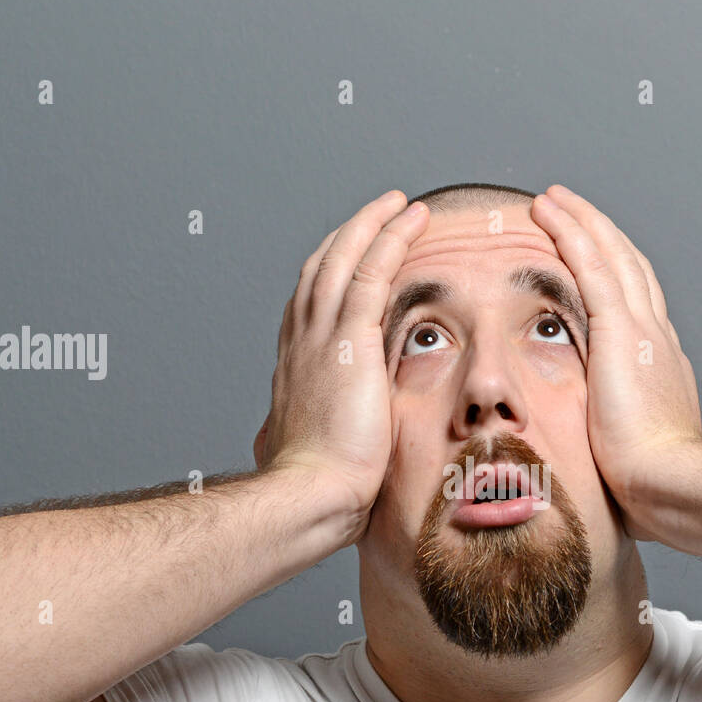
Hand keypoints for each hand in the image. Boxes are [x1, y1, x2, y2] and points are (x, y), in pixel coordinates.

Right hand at [256, 190, 429, 539]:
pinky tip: (413, 217)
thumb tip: (289, 446)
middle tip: (376, 213)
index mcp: (296, 367)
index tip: (352, 260)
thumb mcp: (303, 454)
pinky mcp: (350, 339)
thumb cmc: (317, 492)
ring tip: (401, 204)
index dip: (332, 276)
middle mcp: (301, 341)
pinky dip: (391, 236)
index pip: (312, 305)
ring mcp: (322, 336)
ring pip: (345, 257)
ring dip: (373, 223)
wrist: (311, 497)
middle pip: (323, 268)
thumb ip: (304, 438)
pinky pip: (372, 268)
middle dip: (350, 236)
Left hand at [529, 184, 701, 540]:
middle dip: (601, 237)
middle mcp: (657, 339)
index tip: (594, 261)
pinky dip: (572, 232)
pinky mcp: (622, 332)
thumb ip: (613, 441)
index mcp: (659, 368)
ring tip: (552, 200)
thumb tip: (593, 459)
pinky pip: (593, 266)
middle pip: (629, 269)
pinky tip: (549, 211)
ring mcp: (642, 331)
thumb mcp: (630, 456)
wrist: (674, 488)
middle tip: (572, 211)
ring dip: (581, 222)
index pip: (636, 309)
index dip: (615, 278)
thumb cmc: (650, 490)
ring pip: (611, 256)